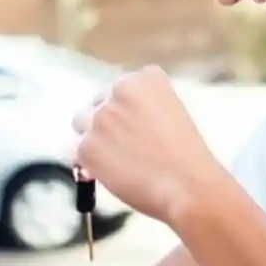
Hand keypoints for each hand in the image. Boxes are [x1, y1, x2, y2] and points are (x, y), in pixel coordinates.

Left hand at [72, 65, 228, 224]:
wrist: (188, 187)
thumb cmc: (185, 158)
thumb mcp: (171, 114)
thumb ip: (140, 108)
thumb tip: (109, 122)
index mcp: (145, 78)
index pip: (121, 89)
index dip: (127, 113)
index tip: (141, 131)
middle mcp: (119, 90)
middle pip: (98, 102)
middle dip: (106, 124)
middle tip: (127, 149)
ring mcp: (100, 117)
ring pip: (81, 122)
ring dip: (93, 138)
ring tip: (119, 161)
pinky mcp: (86, 145)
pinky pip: (76, 151)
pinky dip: (89, 164)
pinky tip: (113, 173)